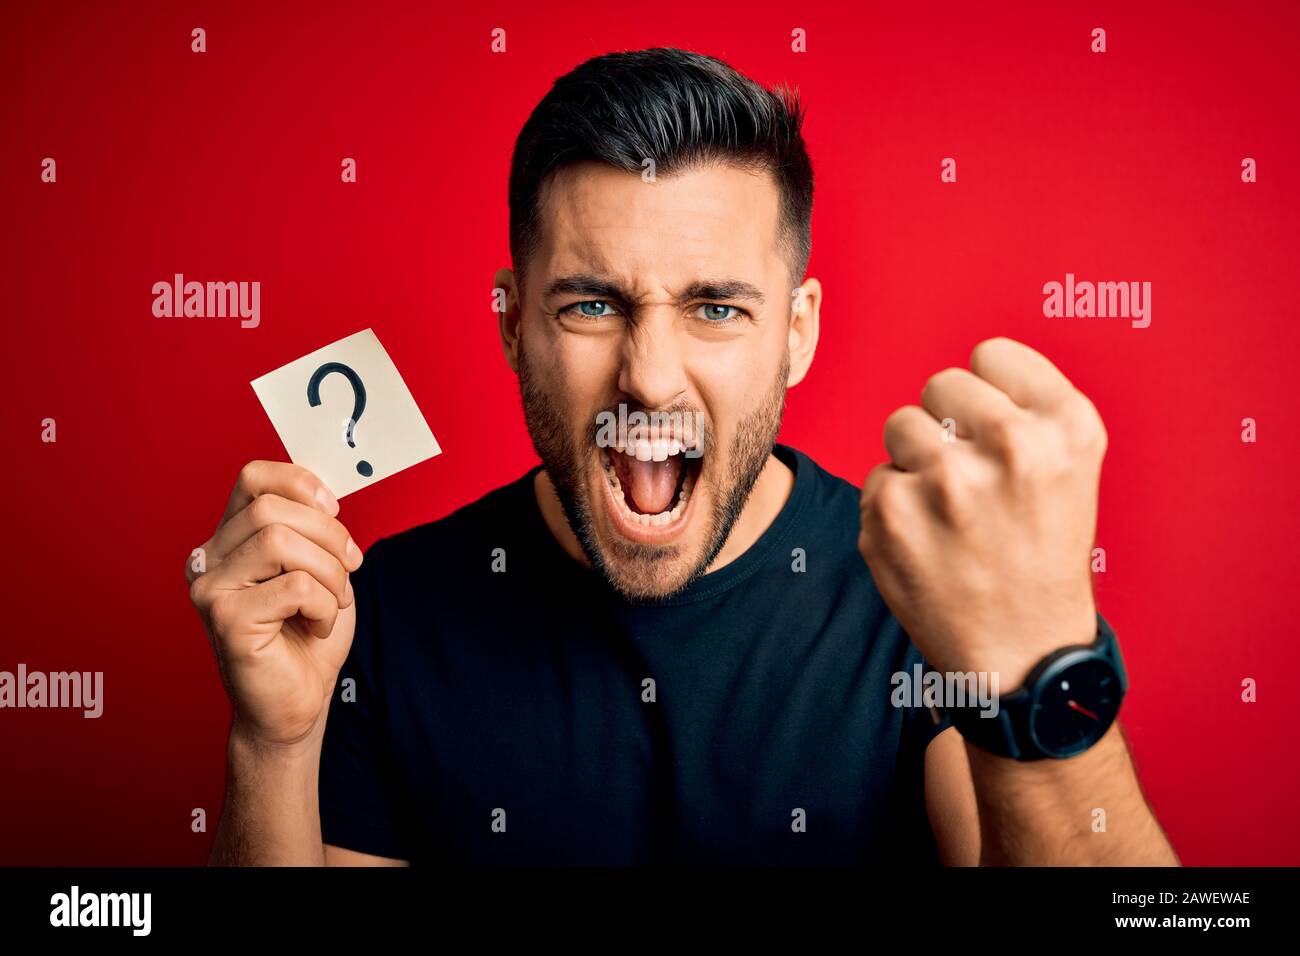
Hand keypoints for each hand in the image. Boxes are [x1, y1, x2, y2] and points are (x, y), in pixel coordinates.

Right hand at [186, 461, 361, 748]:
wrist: (297, 703)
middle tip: (349, 567)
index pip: (253, 478)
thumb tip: (324, 495)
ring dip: (328, 572)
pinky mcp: (226, 619)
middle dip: (328, 535)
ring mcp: (210, 589)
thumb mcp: (319, 567)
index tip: (334, 511)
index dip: (299, 483)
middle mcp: (208, 559)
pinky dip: (323, 604)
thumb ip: (311, 528)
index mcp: (229, 540)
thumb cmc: (307, 636)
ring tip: (333, 601)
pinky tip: (317, 625)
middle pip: (271, 508)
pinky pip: (292, 586)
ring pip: (279, 542)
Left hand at [858, 338, 1106, 691]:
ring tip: (950, 513)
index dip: (987, 393)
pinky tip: (928, 544)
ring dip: (915, 463)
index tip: (996, 433)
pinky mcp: (893, 513)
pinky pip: (877, 478)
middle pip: (939, 385)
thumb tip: (966, 371)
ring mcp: (948, 480)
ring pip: (899, 425)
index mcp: (1067, 426)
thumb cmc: (1042, 552)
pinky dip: (893, 509)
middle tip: (971, 483)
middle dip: (946, 426)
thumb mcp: (1072, 467)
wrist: (1022, 653)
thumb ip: (1026, 406)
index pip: (990, 355)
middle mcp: (1013, 446)